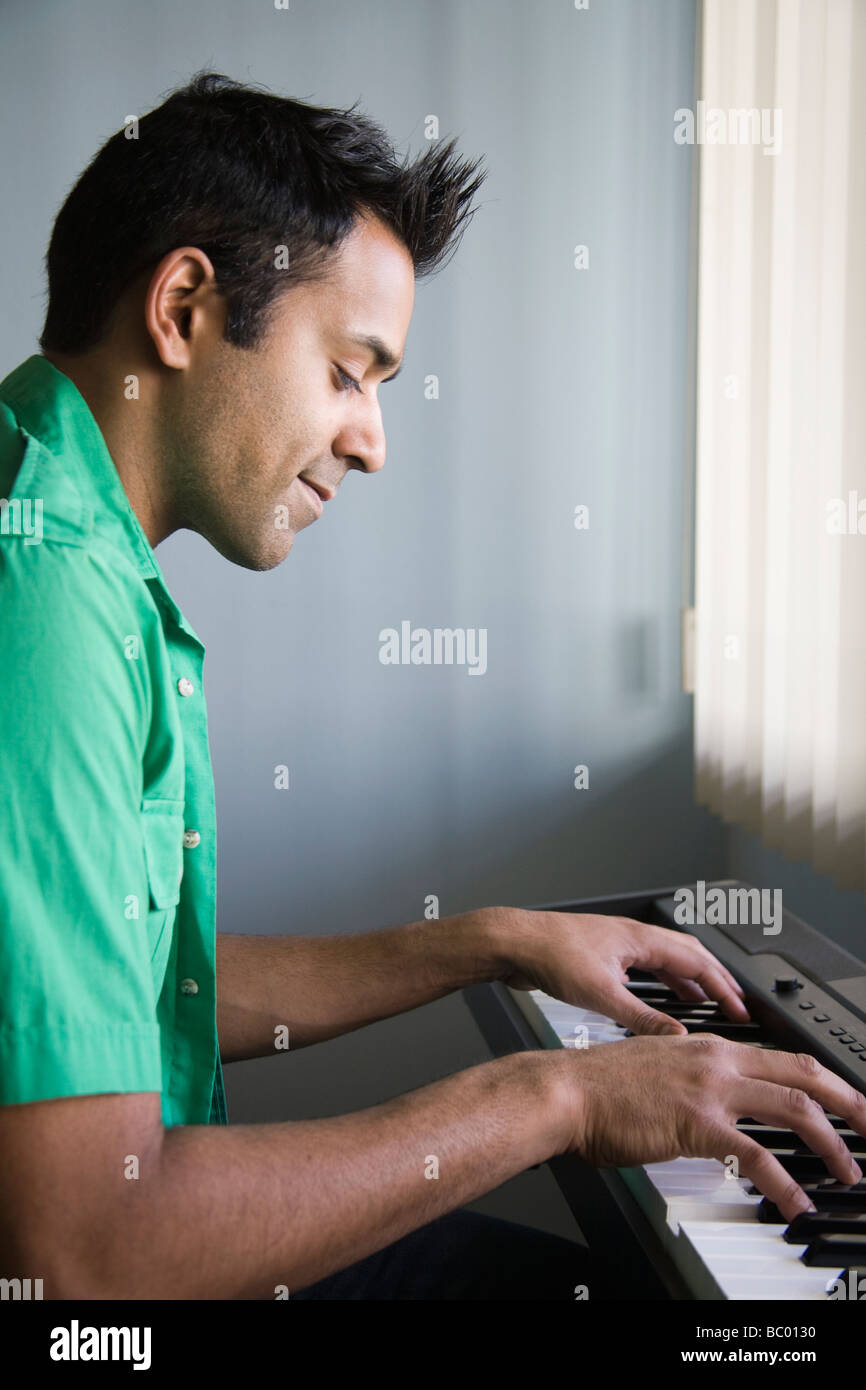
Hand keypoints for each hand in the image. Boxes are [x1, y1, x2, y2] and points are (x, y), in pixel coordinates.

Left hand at [486, 906, 748, 1034]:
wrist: (513, 941)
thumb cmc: (550, 955)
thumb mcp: (601, 994)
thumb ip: (641, 1018)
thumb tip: (675, 1037)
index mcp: (642, 940)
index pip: (698, 961)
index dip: (724, 988)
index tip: (741, 1009)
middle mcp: (634, 936)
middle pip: (690, 955)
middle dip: (715, 981)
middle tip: (733, 1006)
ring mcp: (619, 942)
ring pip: (668, 958)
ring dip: (690, 979)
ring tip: (703, 1003)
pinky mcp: (603, 953)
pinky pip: (647, 964)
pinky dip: (662, 980)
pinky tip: (656, 998)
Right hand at [555, 1033, 865, 1220]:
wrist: (565, 1090)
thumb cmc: (597, 1085)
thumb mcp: (654, 1064)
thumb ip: (687, 1074)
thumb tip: (705, 1096)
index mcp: (707, 1046)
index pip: (783, 1055)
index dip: (822, 1077)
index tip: (842, 1098)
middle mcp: (717, 1061)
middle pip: (804, 1073)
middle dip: (849, 1101)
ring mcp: (711, 1091)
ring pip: (795, 1109)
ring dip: (832, 1143)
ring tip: (849, 1170)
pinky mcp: (698, 1125)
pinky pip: (757, 1156)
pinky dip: (786, 1183)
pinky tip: (797, 1201)